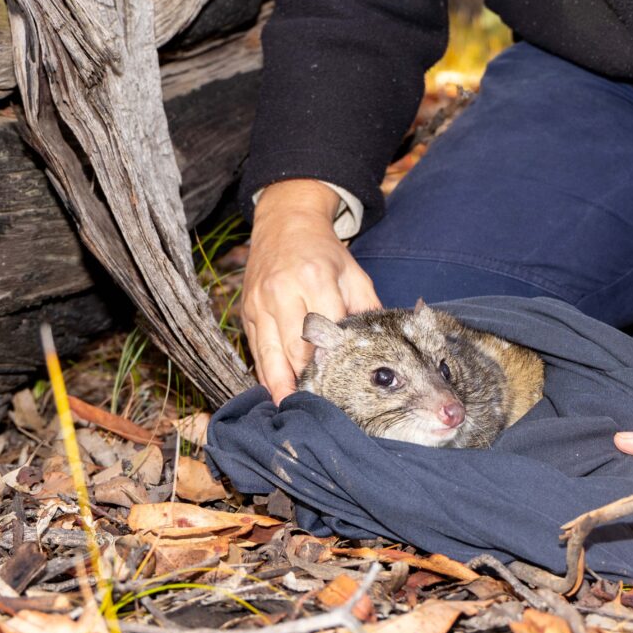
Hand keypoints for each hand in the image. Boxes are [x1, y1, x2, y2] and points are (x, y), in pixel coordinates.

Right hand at [241, 179, 381, 401]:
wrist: (285, 222)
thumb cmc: (324, 252)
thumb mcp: (353, 273)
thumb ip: (367, 309)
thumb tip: (385, 343)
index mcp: (315, 279)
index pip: (324, 332)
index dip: (332, 363)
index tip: (343, 389)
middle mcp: (282, 292)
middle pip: (294, 349)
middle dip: (306, 381)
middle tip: (320, 408)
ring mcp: (259, 303)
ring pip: (269, 355)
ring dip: (281, 385)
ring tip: (292, 410)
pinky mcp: (246, 311)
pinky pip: (257, 350)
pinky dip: (266, 373)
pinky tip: (277, 392)